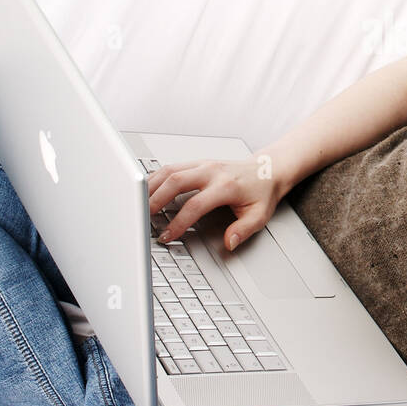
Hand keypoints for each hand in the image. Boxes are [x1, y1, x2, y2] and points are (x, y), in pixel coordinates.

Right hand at [147, 156, 282, 249]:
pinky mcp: (198, 162)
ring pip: (170, 171)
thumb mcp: (259, 215)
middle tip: (143, 218)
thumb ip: (244, 230)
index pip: (195, 204)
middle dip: (156, 200)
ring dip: (152, 186)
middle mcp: (212, 172)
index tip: (167, 235)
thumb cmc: (261, 193)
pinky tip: (148, 189)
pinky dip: (156, 177)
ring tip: (139, 204)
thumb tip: (229, 243)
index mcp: (226, 186)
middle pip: (176, 182)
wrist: (267, 170)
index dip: (179, 222)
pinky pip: (172, 167)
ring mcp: (203, 164)